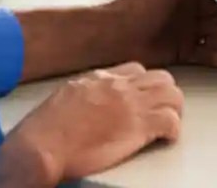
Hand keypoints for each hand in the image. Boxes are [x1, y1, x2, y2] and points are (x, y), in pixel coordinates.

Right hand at [8, 62, 183, 181]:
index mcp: (100, 78)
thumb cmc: (44, 130)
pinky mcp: (139, 127)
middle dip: (165, 93)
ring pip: (172, 95)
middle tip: (162, 109)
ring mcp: (132, 105)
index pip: (136, 69)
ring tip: (169, 123)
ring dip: (174, 109)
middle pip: (160, 78)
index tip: (143, 96)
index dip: (144, 83)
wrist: (42, 147)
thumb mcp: (65, 96)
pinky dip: (173, 130)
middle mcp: (120, 86)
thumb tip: (92, 100)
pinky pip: (171, 121)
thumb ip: (85, 94)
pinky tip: (167, 138)